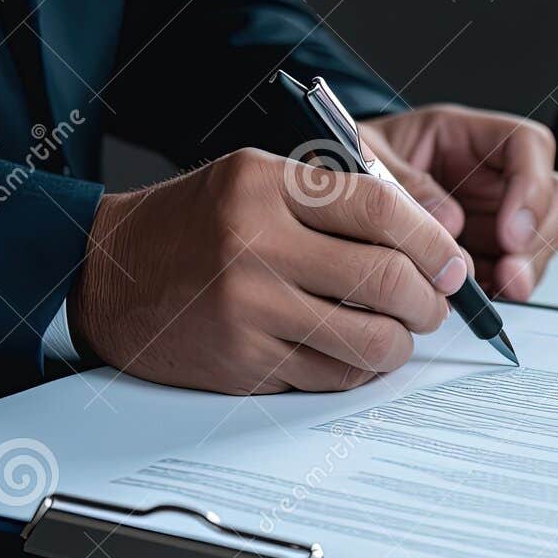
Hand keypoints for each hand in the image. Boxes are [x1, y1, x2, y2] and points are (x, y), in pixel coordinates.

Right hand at [71, 148, 470, 394]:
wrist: (106, 273)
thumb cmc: (198, 223)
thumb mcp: (260, 181)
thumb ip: (339, 201)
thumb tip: (435, 245)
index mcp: (265, 185)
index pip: (382, 208)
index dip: (433, 241)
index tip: (451, 262)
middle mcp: (254, 245)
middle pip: (385, 279)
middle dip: (428, 300)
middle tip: (433, 303)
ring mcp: (248, 309)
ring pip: (369, 339)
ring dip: (401, 342)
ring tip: (398, 331)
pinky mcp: (243, 362)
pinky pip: (334, 375)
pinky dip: (359, 368)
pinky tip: (354, 351)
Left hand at [362, 105, 557, 300]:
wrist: (322, 199)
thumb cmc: (343, 164)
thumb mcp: (361, 160)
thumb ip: (403, 184)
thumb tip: (449, 222)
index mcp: (464, 137)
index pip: (527, 145)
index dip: (531, 186)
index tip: (510, 230)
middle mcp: (489, 174)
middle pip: (553, 194)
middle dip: (541, 236)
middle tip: (512, 271)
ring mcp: (492, 214)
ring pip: (543, 236)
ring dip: (530, 267)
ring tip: (504, 290)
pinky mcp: (484, 251)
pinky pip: (514, 270)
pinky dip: (507, 288)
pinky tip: (486, 300)